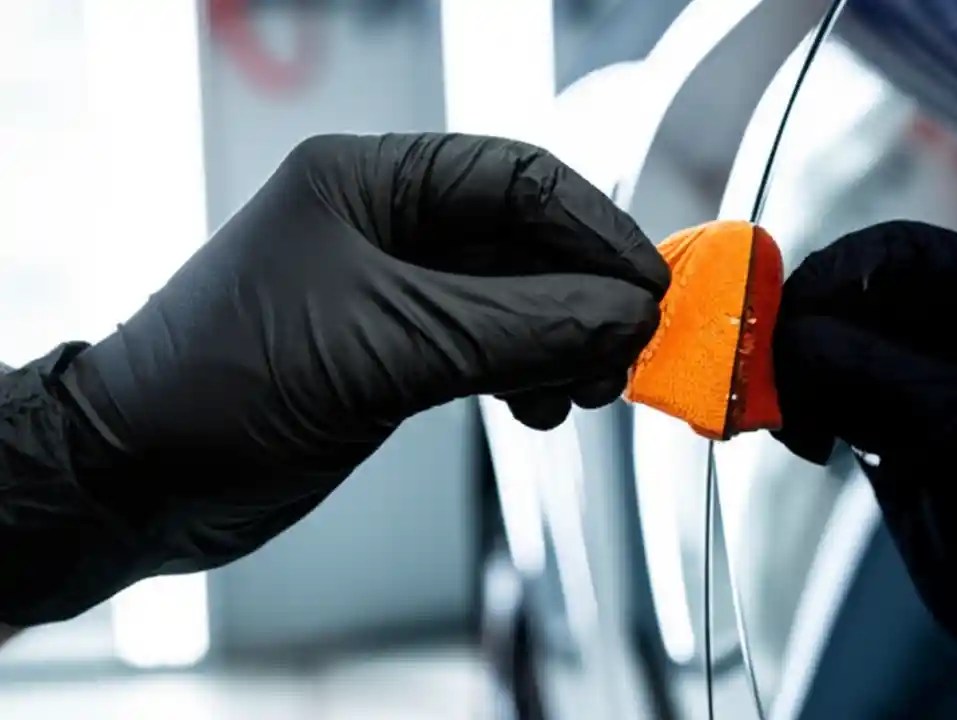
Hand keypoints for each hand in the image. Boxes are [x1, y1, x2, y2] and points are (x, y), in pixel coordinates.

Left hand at [48, 133, 665, 594]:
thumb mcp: (389, 348)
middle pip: (523, 241)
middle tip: (625, 351)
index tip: (649, 285)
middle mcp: (384, 222)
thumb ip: (519, 327)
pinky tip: (541, 406)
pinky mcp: (392, 349)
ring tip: (586, 390)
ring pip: (512, 299)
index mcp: (370, 180)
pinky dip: (525, 373)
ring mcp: (390, 288)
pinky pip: (487, 345)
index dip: (594, 229)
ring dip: (562, 341)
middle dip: (583, 296)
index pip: (516, 179)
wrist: (137, 478)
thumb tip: (626, 314)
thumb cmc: (229, 386)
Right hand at [772, 221, 956, 717]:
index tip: (795, 308)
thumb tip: (785, 334)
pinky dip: (799, 412)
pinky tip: (803, 445)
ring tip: (791, 424)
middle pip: (850, 297)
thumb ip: (872, 369)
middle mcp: (951, 332)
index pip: (901, 250)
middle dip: (804, 329)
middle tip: (771, 373)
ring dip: (794, 377)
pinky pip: (823, 400)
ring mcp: (914, 384)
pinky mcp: (885, 433)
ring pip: (827, 350)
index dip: (842, 268)